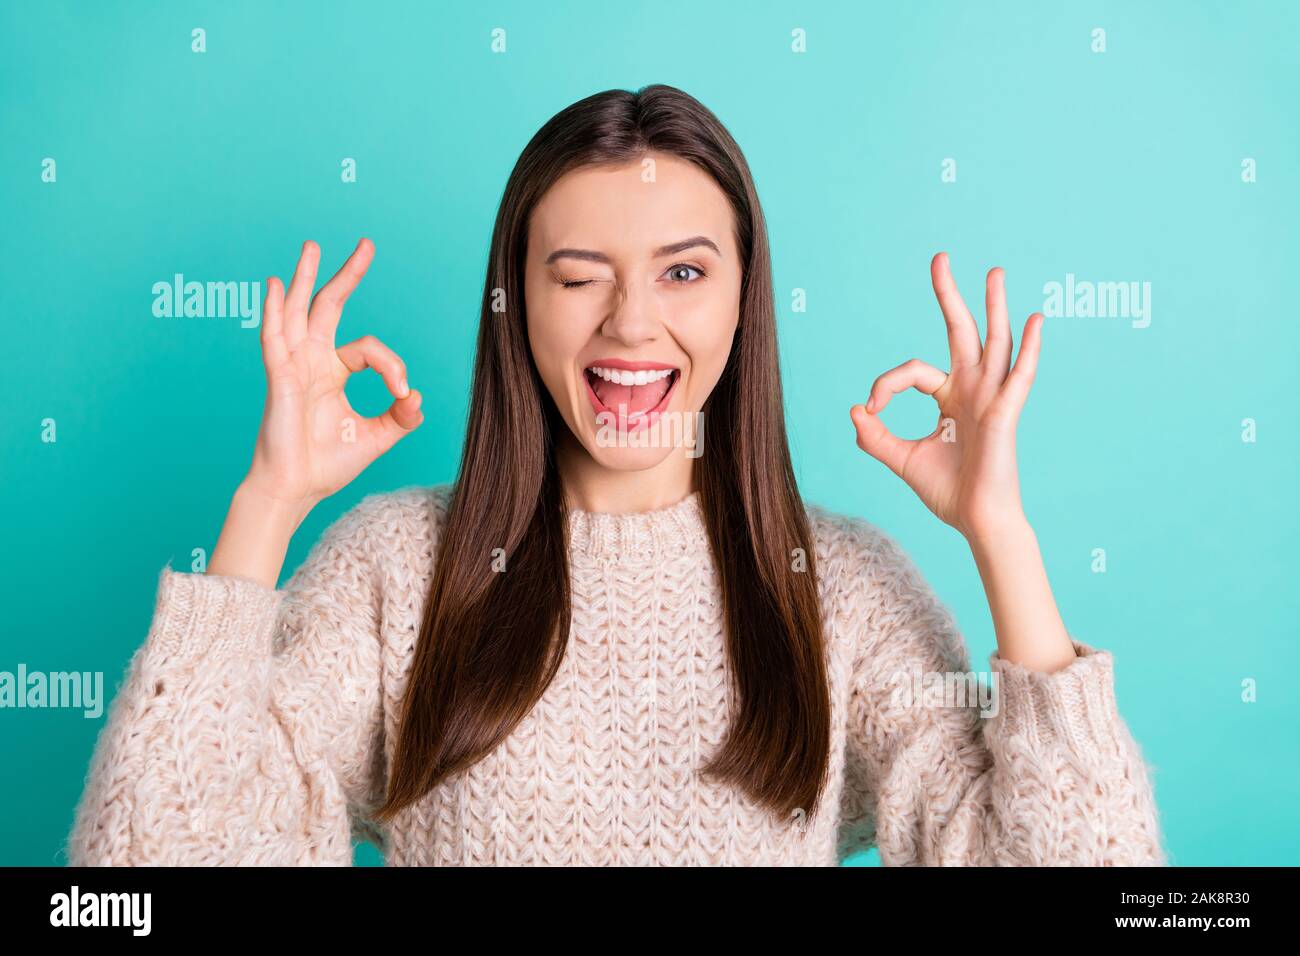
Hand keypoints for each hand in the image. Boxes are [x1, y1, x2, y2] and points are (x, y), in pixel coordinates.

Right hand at [242, 239, 422, 525]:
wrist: (296, 488)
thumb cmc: (327, 464)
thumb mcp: (377, 437)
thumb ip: (400, 417)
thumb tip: (417, 397)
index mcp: (332, 372)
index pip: (368, 349)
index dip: (392, 366)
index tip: (402, 393)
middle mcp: (312, 362)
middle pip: (329, 307)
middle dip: (347, 276)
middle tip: (367, 244)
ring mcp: (292, 366)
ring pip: (299, 313)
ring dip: (305, 279)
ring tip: (312, 247)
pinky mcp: (279, 378)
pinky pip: (274, 339)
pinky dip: (274, 312)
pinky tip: (274, 286)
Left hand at [850, 252, 1041, 541]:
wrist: (975, 521)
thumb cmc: (948, 491)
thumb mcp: (901, 459)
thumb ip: (875, 436)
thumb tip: (856, 408)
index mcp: (950, 397)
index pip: (913, 370)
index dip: (886, 383)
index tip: (871, 409)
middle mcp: (973, 390)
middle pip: (961, 332)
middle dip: (949, 296)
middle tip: (939, 258)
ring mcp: (992, 398)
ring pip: (995, 343)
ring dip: (995, 307)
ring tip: (996, 272)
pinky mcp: (1006, 413)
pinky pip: (1020, 376)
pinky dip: (1029, 348)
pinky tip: (1034, 321)